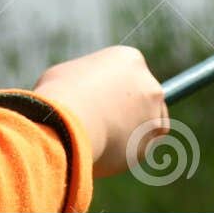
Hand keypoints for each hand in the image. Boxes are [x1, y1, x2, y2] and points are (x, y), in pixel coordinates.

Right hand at [34, 45, 168, 177]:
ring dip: (134, 132)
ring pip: (151, 124)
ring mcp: (153, 114)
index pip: (133, 74)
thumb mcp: (67, 75)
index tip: (105, 101)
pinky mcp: (147, 143)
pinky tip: (106, 151)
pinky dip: (127, 153)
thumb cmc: (60, 95)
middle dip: (131, 110)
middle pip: (147, 97)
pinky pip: (141, 148)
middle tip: (108, 121)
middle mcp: (149, 84)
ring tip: (106, 139)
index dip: (118, 89)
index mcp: (130, 59)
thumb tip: (79, 94)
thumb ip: (86, 82)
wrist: (67, 124)